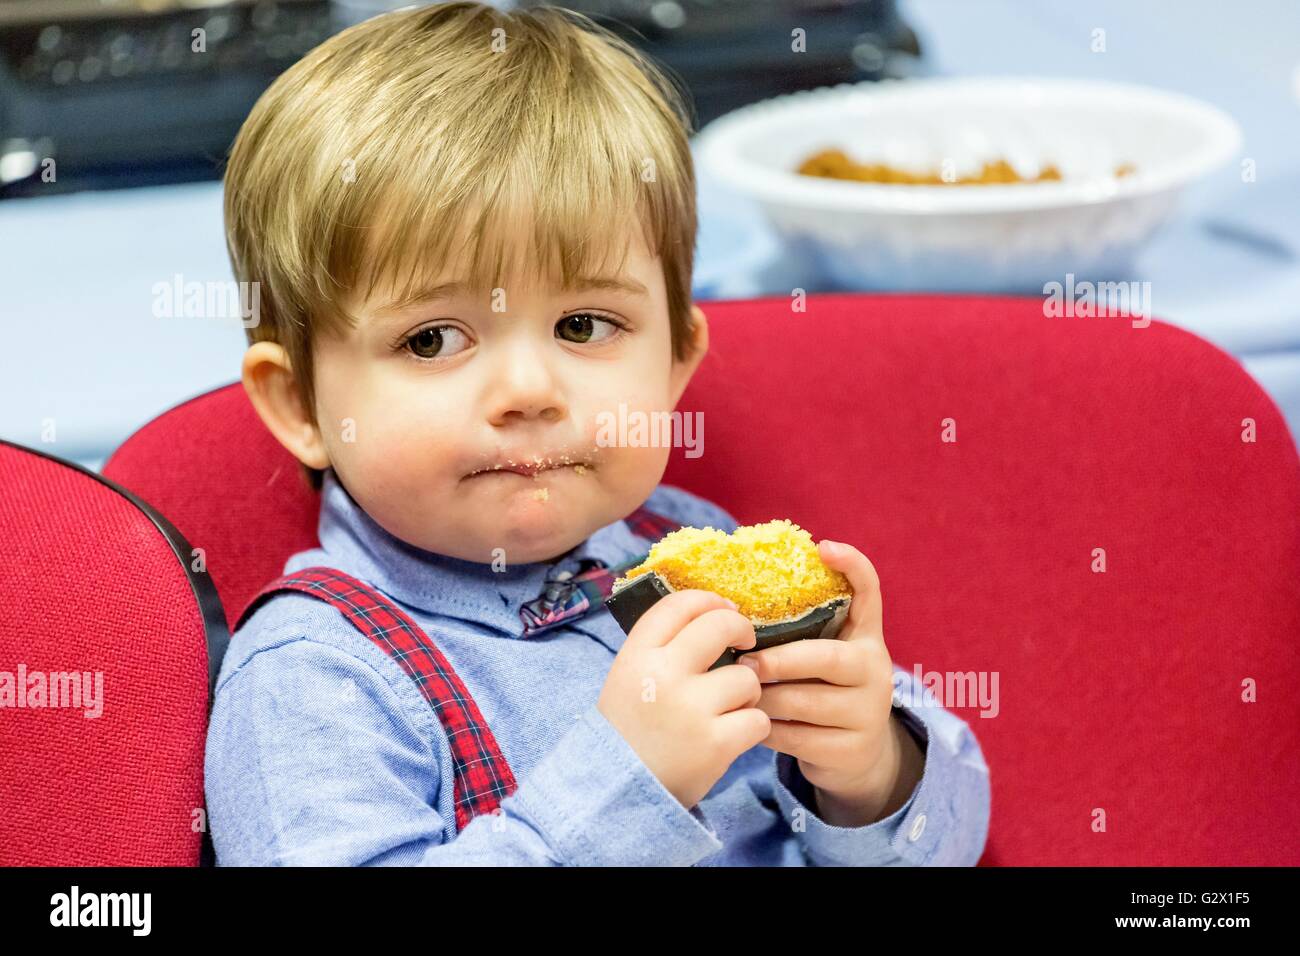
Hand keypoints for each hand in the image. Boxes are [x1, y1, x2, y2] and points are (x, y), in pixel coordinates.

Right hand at [598, 589, 769, 810]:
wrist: (618, 793)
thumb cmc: (630, 730)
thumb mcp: (628, 678)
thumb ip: (662, 648)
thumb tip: (715, 614)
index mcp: (637, 656)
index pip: (680, 604)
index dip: (709, 600)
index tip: (724, 609)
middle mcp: (663, 675)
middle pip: (721, 625)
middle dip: (741, 629)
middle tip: (745, 643)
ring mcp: (691, 709)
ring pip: (747, 676)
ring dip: (746, 691)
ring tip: (727, 707)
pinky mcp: (716, 743)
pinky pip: (758, 719)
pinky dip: (751, 727)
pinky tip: (732, 734)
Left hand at [741, 539, 923, 826]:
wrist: (858, 755)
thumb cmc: (824, 689)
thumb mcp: (822, 656)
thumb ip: (799, 630)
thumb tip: (735, 600)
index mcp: (867, 638)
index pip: (869, 592)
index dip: (852, 566)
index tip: (822, 547)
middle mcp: (876, 671)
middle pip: (825, 657)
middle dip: (779, 661)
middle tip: (746, 663)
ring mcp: (869, 713)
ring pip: (805, 702)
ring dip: (765, 699)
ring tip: (740, 694)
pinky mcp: (853, 750)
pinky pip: (798, 738)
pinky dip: (767, 730)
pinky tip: (752, 725)